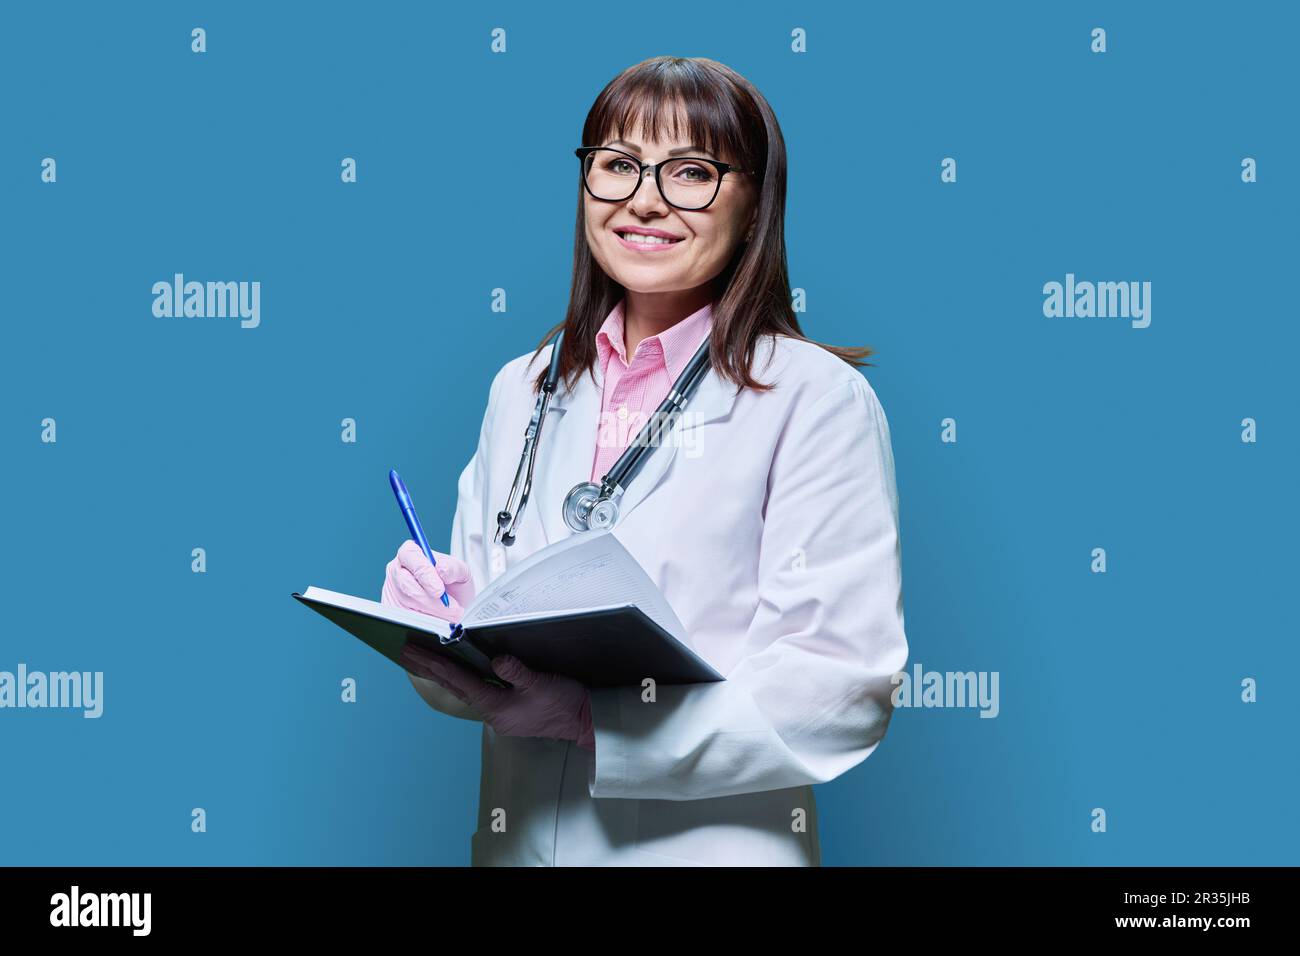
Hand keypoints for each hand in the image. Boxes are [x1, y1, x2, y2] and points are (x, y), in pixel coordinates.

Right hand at [381, 541, 475, 623]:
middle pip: (406, 584)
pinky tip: (438, 619)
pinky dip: (425, 622)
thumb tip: (441, 569)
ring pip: (406, 604)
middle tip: (451, 607)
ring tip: (450, 613)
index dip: (424, 573)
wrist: (454, 604)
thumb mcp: (461, 571)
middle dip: (431, 599)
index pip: (410, 556)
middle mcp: (397, 570)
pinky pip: (405, 619)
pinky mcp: (393, 610)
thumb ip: (453, 567)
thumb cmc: (453, 584)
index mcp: (411, 553)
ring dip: (432, 612)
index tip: (439, 589)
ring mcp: (392, 591)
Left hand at [400, 646, 594, 750]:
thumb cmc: (566, 705)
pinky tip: (456, 672)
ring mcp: (501, 713)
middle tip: (406, 653)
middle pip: (455, 686)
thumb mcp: (541, 684)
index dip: (435, 664)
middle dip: (429, 669)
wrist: (585, 722)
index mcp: (497, 708)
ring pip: (464, 689)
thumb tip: (497, 660)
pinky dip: (462, 679)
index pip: (459, 681)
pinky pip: (478, 692)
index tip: (415, 652)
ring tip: (422, 659)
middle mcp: (494, 713)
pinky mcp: (509, 710)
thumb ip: (517, 672)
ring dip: (443, 674)